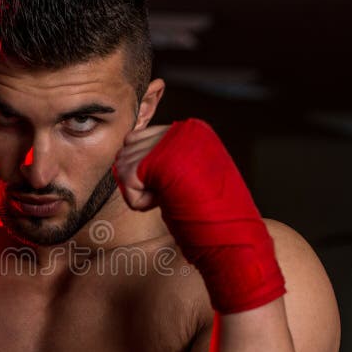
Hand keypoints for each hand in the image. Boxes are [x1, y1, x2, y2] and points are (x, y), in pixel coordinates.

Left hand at [112, 119, 285, 313]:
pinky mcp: (151, 162)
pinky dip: (139, 202)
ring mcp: (163, 144)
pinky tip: (161, 203)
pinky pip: (128, 185)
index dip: (142, 166)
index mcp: (189, 129)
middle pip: (125, 152)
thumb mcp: (192, 170)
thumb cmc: (212, 205)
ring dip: (140, 190)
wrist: (228, 223)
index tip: (164, 184)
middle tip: (167, 192)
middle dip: (138, 178)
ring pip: (123, 168)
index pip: (136, 138)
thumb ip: (167, 155)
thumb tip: (131, 148)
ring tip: (167, 196)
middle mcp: (175, 130)